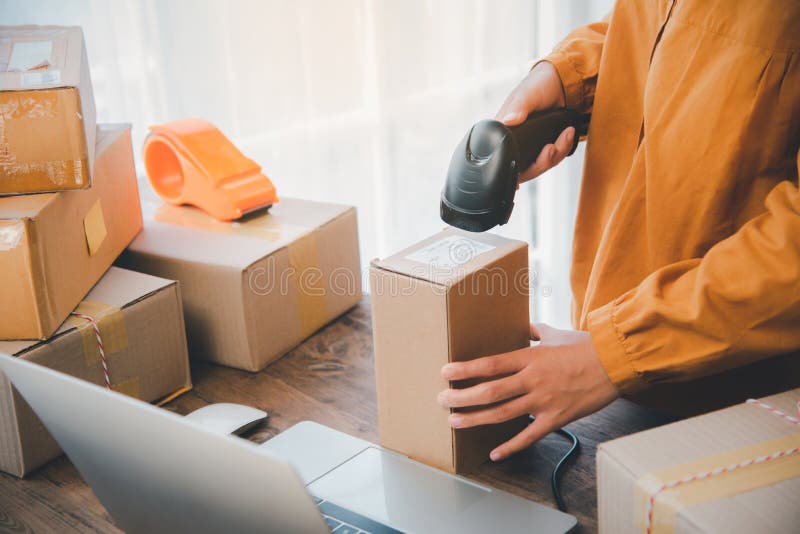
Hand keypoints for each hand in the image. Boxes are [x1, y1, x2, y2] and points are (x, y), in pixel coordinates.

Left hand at [437, 323, 618, 460]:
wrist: (617, 362)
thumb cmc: (587, 345)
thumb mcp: (556, 333)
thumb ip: (535, 331)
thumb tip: (523, 326)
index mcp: (530, 357)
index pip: (490, 364)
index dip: (465, 370)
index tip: (445, 373)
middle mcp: (533, 379)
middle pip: (490, 391)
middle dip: (462, 397)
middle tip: (442, 400)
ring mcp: (545, 401)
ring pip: (503, 413)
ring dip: (476, 419)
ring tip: (454, 422)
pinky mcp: (558, 418)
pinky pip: (530, 436)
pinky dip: (511, 446)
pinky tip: (494, 453)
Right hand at [495, 61, 575, 183]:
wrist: (561, 82)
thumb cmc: (538, 84)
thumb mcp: (527, 93)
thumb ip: (518, 107)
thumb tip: (508, 121)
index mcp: (503, 130)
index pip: (499, 157)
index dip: (508, 172)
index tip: (518, 181)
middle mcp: (515, 141)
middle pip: (523, 169)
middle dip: (541, 162)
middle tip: (551, 148)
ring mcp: (531, 146)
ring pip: (541, 164)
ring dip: (556, 153)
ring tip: (566, 134)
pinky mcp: (545, 145)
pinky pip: (554, 157)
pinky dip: (563, 148)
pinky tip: (568, 134)